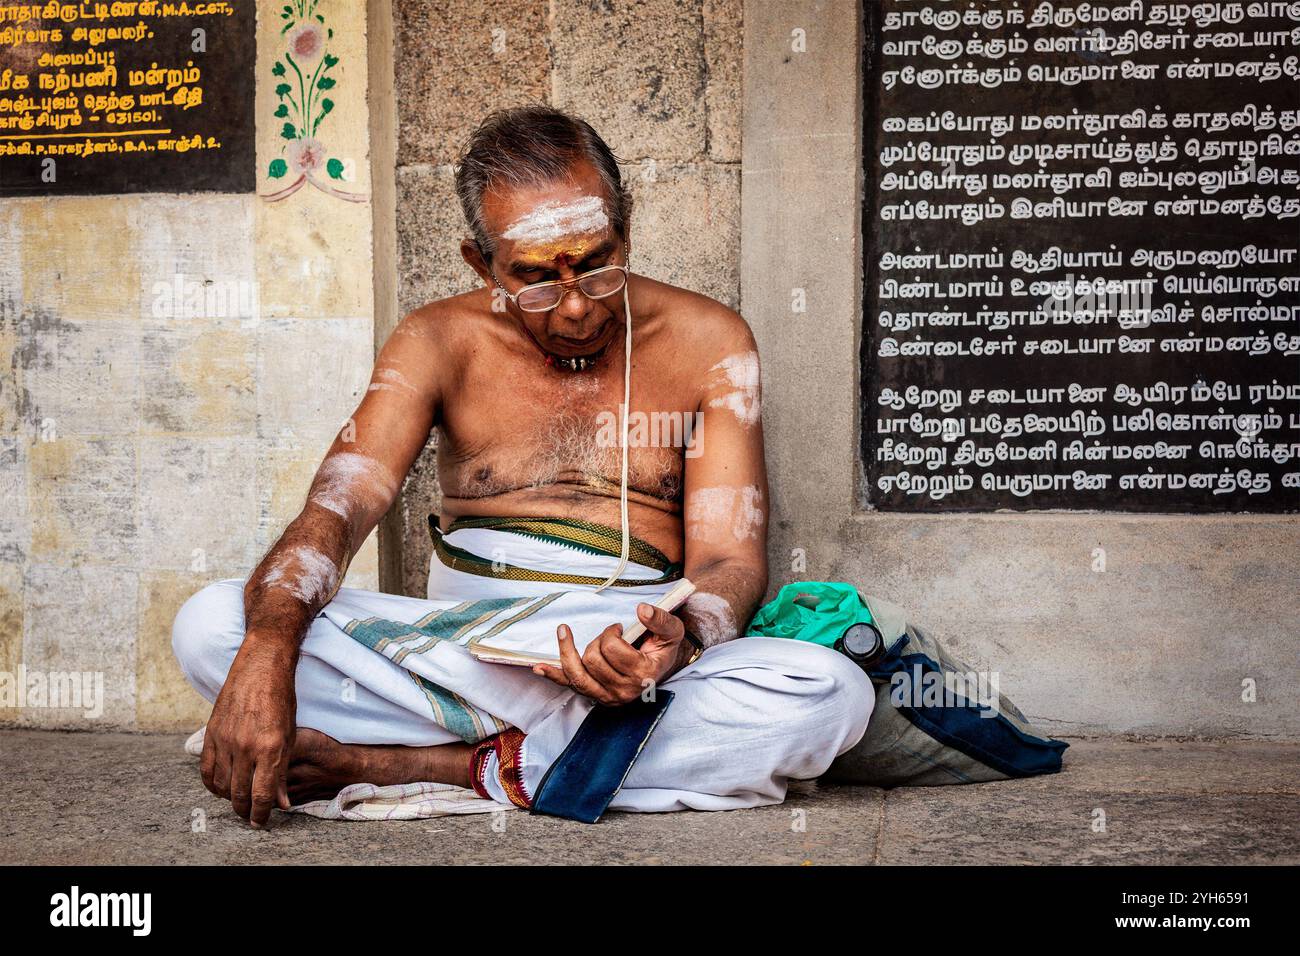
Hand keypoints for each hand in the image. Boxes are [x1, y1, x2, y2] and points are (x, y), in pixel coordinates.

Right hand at [200, 638, 295, 827]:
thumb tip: (283, 803)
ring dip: (229, 798)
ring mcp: (225, 740)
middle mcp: (245, 747)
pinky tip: (221, 787)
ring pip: (221, 785)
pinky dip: (212, 784)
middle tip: (249, 815)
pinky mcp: (211, 733)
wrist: (261, 667)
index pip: (261, 795)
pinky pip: (206, 769)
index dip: (260, 814)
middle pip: (239, 794)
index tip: (261, 822)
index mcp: (270, 748)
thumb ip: (282, 772)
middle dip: (245, 810)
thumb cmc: (281, 699)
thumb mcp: (289, 735)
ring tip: (237, 800)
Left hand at [533, 603, 688, 705]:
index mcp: (642, 675)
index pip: (612, 648)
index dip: (612, 632)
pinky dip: (553, 676)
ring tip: (564, 632)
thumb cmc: (664, 648)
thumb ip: (660, 619)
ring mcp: (607, 697)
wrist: (663, 668)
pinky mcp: (595, 696)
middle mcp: (623, 690)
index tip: (619, 628)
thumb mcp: (672, 631)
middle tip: (610, 636)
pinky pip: (570, 686)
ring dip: (568, 651)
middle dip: (597, 640)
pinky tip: (539, 667)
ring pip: (577, 673)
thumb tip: (641, 609)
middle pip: (593, 659)